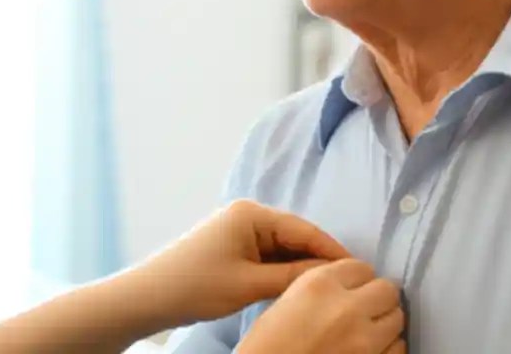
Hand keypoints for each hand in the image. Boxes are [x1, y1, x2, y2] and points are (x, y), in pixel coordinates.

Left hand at [131, 199, 351, 325]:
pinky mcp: (232, 247)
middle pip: (295, 237)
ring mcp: (239, 231)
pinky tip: (299, 288)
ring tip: (331, 288)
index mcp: (251, 214)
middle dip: (320, 259)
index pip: (304, 230)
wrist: (150, 296)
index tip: (360, 270)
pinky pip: (267, 256)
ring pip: (283, 249)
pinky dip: (283, 271)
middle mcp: (247, 215)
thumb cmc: (196, 286)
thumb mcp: (250, 284)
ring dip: (301, 267)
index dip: (333, 251)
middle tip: (350, 283)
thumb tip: (332, 274)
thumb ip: (293, 276)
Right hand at [237, 259, 405, 353]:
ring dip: (384, 322)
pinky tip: (371, 351)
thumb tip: (350, 288)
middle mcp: (347, 307)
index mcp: (320, 284)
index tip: (349, 289)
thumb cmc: (266, 345)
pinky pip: (398, 348)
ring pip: (397, 318)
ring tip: (366, 331)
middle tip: (363, 309)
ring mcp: (365, 340)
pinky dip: (388, 348)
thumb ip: (322, 288)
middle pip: (387, 289)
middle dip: (376, 297)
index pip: (361, 267)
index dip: (355, 279)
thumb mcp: (287, 302)